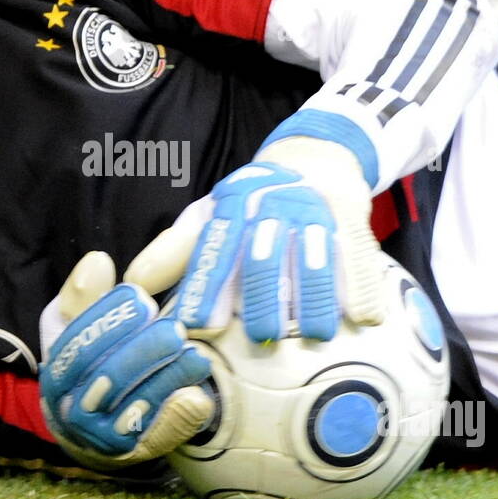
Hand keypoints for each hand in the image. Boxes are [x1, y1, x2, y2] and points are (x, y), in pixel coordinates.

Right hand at [37, 252, 215, 469]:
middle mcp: (71, 408)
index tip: (142, 298)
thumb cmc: (89, 355)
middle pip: (105, 380)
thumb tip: (98, 262)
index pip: (77, 346)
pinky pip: (155, 437)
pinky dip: (175, 418)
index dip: (108, 321)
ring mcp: (102, 436)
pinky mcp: (134, 452)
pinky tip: (197, 396)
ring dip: (165, 382)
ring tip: (197, 356)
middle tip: (175, 329)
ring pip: (131, 410)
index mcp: (56, 368)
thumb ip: (85, 290)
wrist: (92, 422)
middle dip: (142, 353)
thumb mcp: (76, 318)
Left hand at [126, 115, 387, 342]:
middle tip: (261, 337)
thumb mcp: (211, 219)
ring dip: (316, 296)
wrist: (315, 161)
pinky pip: (360, 256)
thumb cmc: (253, 207)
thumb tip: (134, 286)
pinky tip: (363, 318)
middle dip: (264, 296)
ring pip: (316, 255)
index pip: (217, 248)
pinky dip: (363, 286)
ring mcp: (316, 213)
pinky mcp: (353, 222)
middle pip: (266, 255)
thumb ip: (174, 253)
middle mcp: (273, 206)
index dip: (207, 286)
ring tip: (314, 335)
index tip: (200, 324)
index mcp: (234, 205)